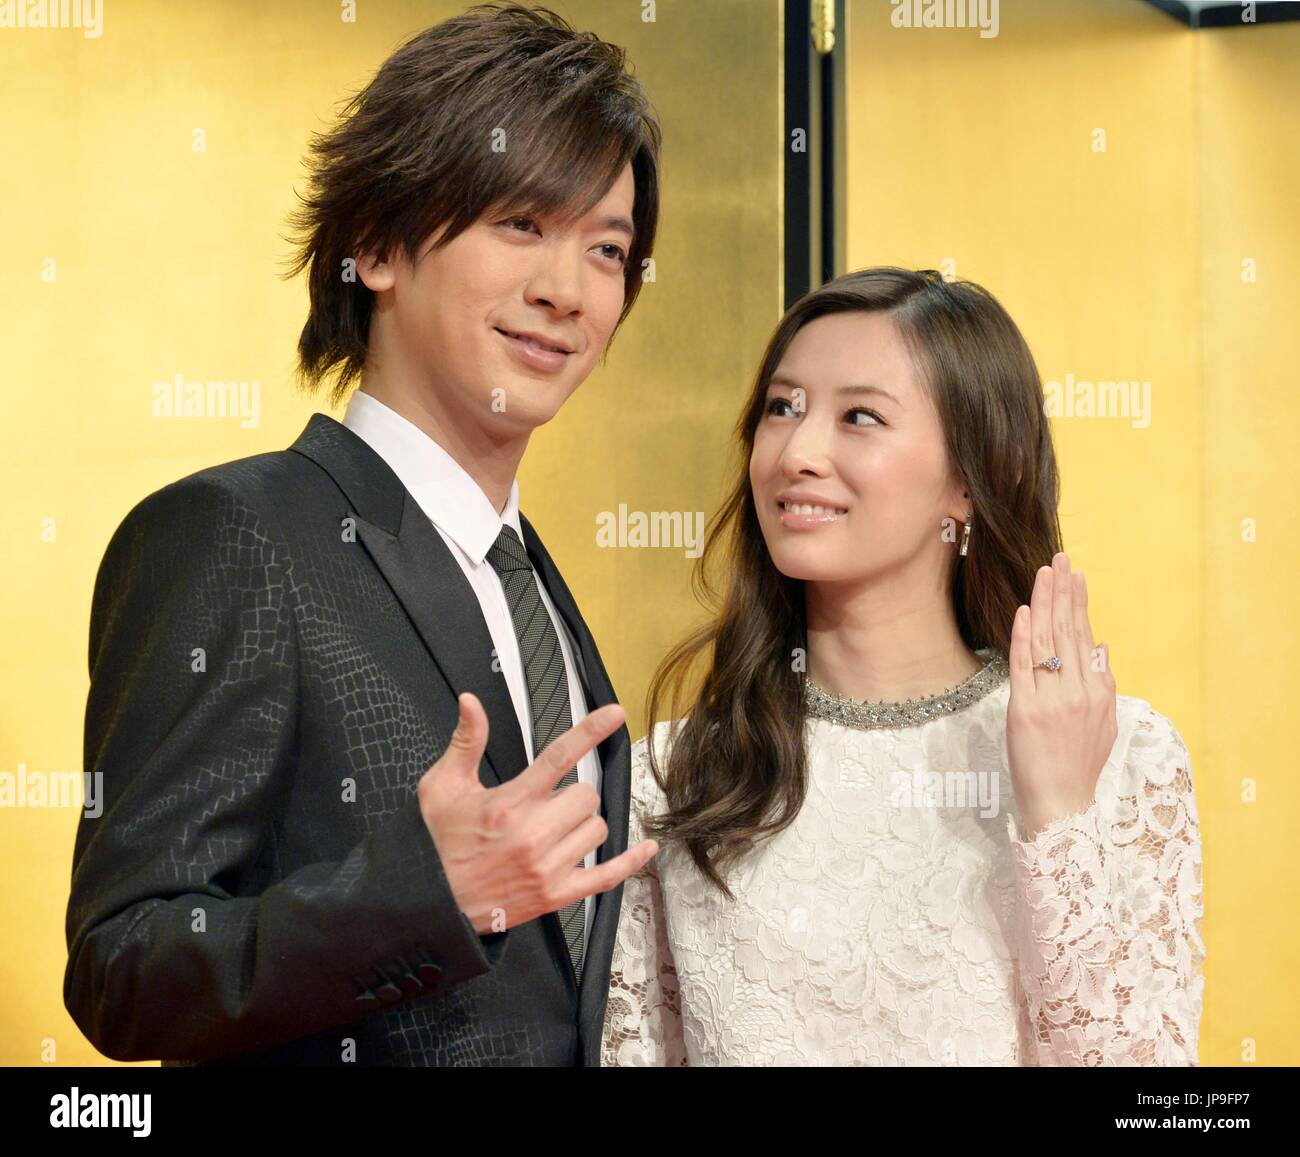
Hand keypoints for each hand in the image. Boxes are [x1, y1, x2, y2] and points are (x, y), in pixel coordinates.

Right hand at [416, 692, 658, 933]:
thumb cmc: (436, 844)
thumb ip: (466, 742)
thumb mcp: (442, 787)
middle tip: (545, 804)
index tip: (614, 713)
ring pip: (597, 829)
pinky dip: (631, 862)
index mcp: (509, 803)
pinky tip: (647, 848)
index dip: (590, 731)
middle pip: (585, 795)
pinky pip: (607, 876)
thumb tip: (471, 702)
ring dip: (583, 823)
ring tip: (554, 830)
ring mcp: (548, 867)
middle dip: (571, 794)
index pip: (559, 757)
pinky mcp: (556, 895)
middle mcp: (533, 835)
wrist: (428, 903)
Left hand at [1007, 551, 1117, 839]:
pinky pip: (1025, 666)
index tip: (1075, 575)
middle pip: (1069, 632)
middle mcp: (1079, 691)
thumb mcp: (1104, 725)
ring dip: (1046, 603)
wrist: (1061, 805)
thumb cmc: (1079, 767)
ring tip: (1045, 573)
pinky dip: (1025, 636)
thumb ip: (1103, 685)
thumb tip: (1099, 647)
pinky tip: (1027, 611)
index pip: (1085, 637)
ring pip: (1049, 642)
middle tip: (1059, 559)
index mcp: (1098, 693)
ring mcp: (1053, 700)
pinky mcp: (1026, 711)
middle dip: (1064, 592)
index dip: (1079, 604)